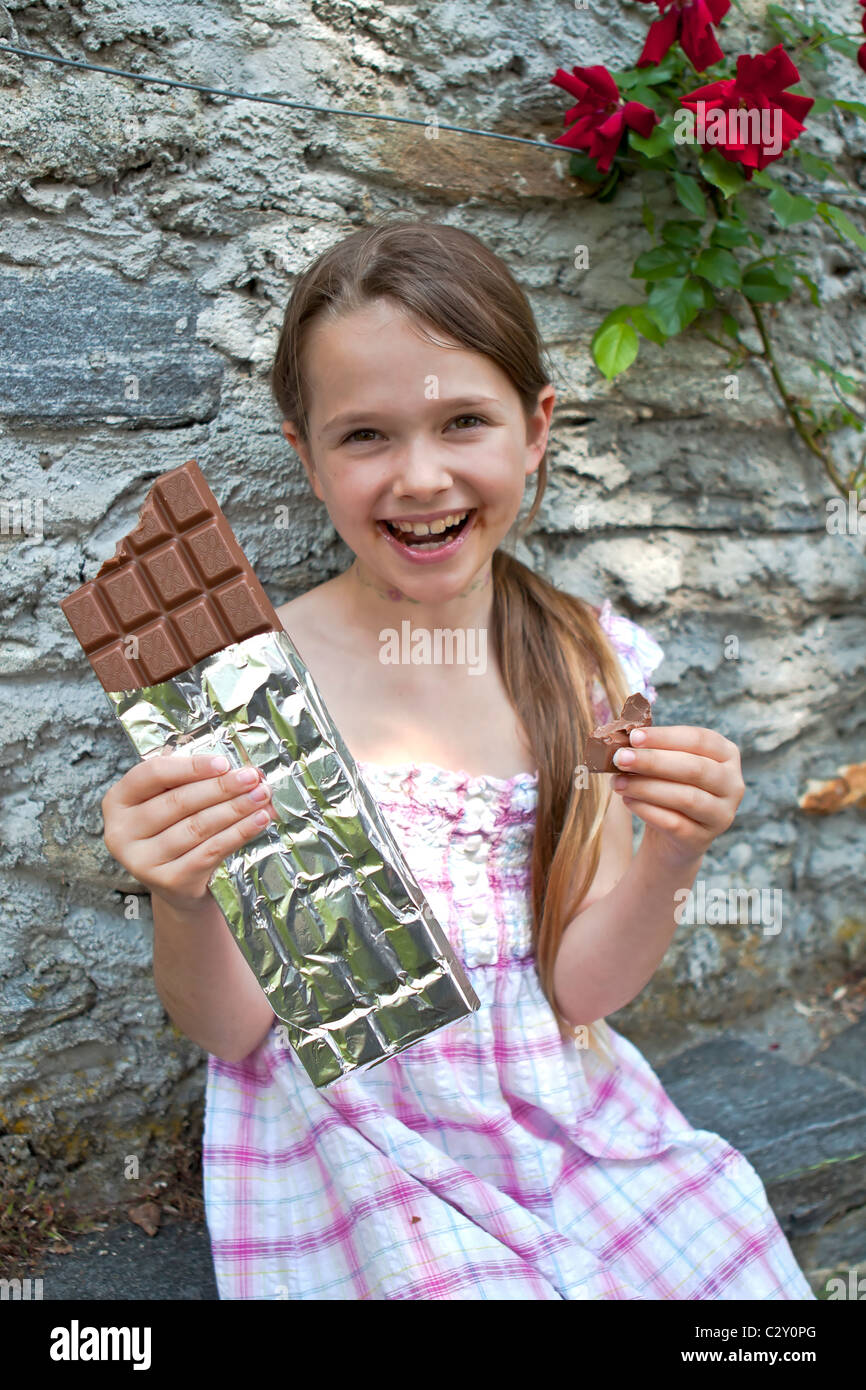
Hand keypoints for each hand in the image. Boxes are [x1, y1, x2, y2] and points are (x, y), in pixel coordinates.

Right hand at [102, 753, 278, 911]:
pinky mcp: (168, 881)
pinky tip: (259, 821)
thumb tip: (235, 766)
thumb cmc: (174, 830)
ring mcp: (141, 860)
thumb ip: (189, 781)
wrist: (177, 885)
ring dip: (235, 809)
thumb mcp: (169, 801)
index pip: (153, 774)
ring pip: (197, 826)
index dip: (191, 766)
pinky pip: (210, 850)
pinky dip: (238, 833)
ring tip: (262, 797)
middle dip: (221, 787)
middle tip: (253, 778)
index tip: (224, 762)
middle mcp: (121, 832)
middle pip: (178, 801)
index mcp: (118, 800)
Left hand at [609, 724, 744, 868]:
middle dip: (653, 762)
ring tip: (617, 782)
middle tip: (620, 758)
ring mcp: (721, 814)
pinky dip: (647, 810)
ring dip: (646, 787)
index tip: (633, 737)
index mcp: (727, 755)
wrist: (673, 836)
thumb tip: (623, 740)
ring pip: (686, 797)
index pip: (700, 739)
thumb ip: (654, 749)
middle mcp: (732, 784)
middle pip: (694, 768)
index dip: (665, 737)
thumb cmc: (670, 787)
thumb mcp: (669, 765)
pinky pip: (674, 823)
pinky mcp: (703, 839)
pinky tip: (627, 801)